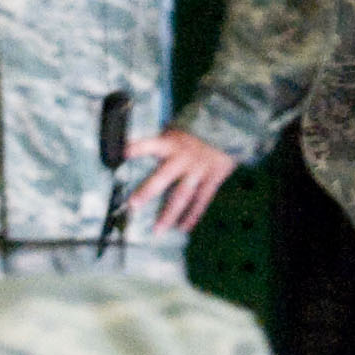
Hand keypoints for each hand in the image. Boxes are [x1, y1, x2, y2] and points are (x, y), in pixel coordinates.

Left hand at [118, 126, 236, 235]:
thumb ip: (164, 141)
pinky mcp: (213, 178)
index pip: (151, 145)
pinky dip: (192, 215)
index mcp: (172, 142)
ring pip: (182, 195)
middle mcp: (184, 157)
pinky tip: (183, 228)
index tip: (122, 155)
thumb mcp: (179, 126)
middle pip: (164, 176)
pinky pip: (202, 200)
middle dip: (148, 191)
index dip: (137, 149)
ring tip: (158, 229)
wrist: (232, 125)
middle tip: (133, 205)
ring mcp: (199, 169)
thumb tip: (139, 150)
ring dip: (169, 214)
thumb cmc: (199, 127)